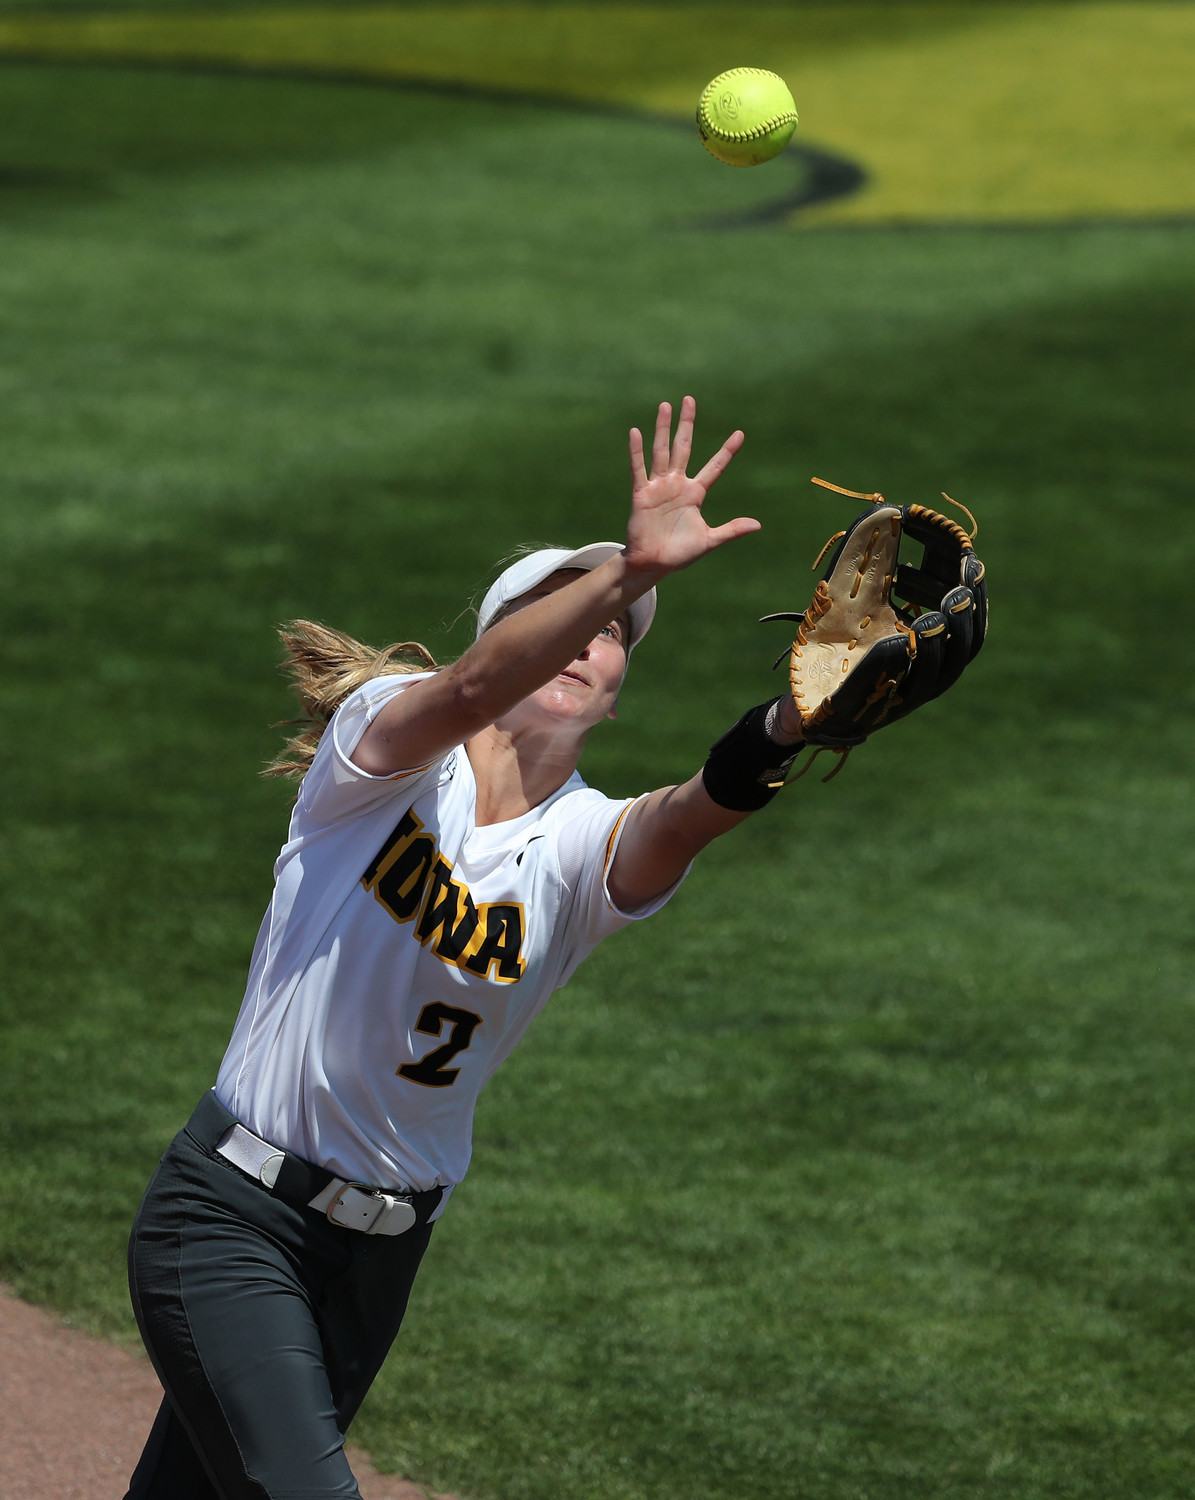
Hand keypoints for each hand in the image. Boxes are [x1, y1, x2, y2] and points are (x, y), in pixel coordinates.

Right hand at [626, 397, 757, 575]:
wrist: (652, 564)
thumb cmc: (679, 554)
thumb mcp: (709, 540)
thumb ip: (731, 530)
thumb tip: (758, 525)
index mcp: (695, 494)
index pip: (715, 467)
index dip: (727, 451)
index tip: (740, 434)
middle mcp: (677, 484)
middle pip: (684, 447)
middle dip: (687, 424)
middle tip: (689, 400)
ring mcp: (658, 487)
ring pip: (662, 451)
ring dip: (663, 428)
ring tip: (666, 405)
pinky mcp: (641, 494)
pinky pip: (639, 469)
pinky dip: (637, 451)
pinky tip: (636, 432)